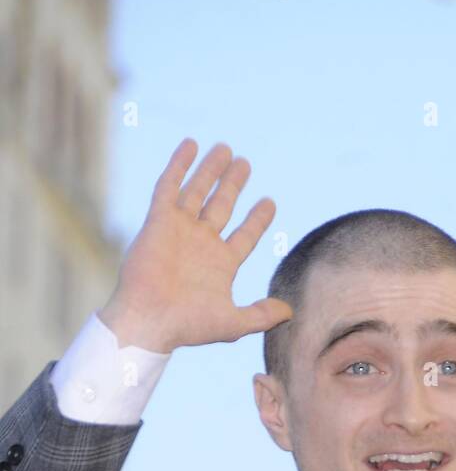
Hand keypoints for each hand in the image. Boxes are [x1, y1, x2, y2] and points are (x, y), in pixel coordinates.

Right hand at [98, 138, 292, 352]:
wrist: (150, 321)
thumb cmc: (189, 326)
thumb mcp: (234, 323)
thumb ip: (262, 315)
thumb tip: (290, 312)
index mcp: (222, 264)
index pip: (245, 235)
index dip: (257, 219)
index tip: (269, 202)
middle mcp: (202, 243)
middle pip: (222, 206)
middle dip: (233, 184)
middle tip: (245, 163)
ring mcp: (180, 230)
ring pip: (198, 192)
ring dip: (211, 170)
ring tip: (225, 149)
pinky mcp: (158, 221)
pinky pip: (169, 186)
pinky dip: (179, 165)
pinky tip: (191, 144)